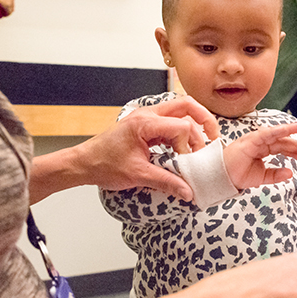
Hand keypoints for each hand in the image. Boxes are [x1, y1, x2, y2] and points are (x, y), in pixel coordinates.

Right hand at [0, 0, 13, 13]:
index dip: (8, 1)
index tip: (6, 3)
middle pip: (12, 4)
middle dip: (9, 7)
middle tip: (6, 10)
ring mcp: (9, 1)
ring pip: (11, 8)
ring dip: (8, 11)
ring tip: (5, 14)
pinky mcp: (7, 5)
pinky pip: (8, 11)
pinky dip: (7, 13)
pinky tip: (5, 15)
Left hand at [30, 96, 220, 203]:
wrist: (83, 163)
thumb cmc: (103, 165)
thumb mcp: (137, 175)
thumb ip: (166, 182)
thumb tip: (188, 192)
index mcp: (145, 123)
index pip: (182, 125)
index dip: (189, 145)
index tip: (187, 162)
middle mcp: (148, 114)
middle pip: (186, 105)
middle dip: (204, 120)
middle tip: (213, 138)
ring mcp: (147, 117)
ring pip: (180, 111)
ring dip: (194, 125)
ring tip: (200, 145)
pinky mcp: (146, 125)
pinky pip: (171, 122)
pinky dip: (182, 133)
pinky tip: (183, 149)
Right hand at [223, 122, 296, 189]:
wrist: (222, 178)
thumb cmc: (238, 175)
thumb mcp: (262, 177)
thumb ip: (275, 175)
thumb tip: (291, 173)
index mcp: (261, 150)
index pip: (280, 147)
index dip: (292, 151)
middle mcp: (259, 142)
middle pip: (281, 141)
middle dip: (294, 144)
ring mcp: (254, 140)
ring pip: (276, 134)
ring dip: (289, 131)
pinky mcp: (250, 140)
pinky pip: (266, 133)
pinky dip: (278, 130)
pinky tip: (288, 129)